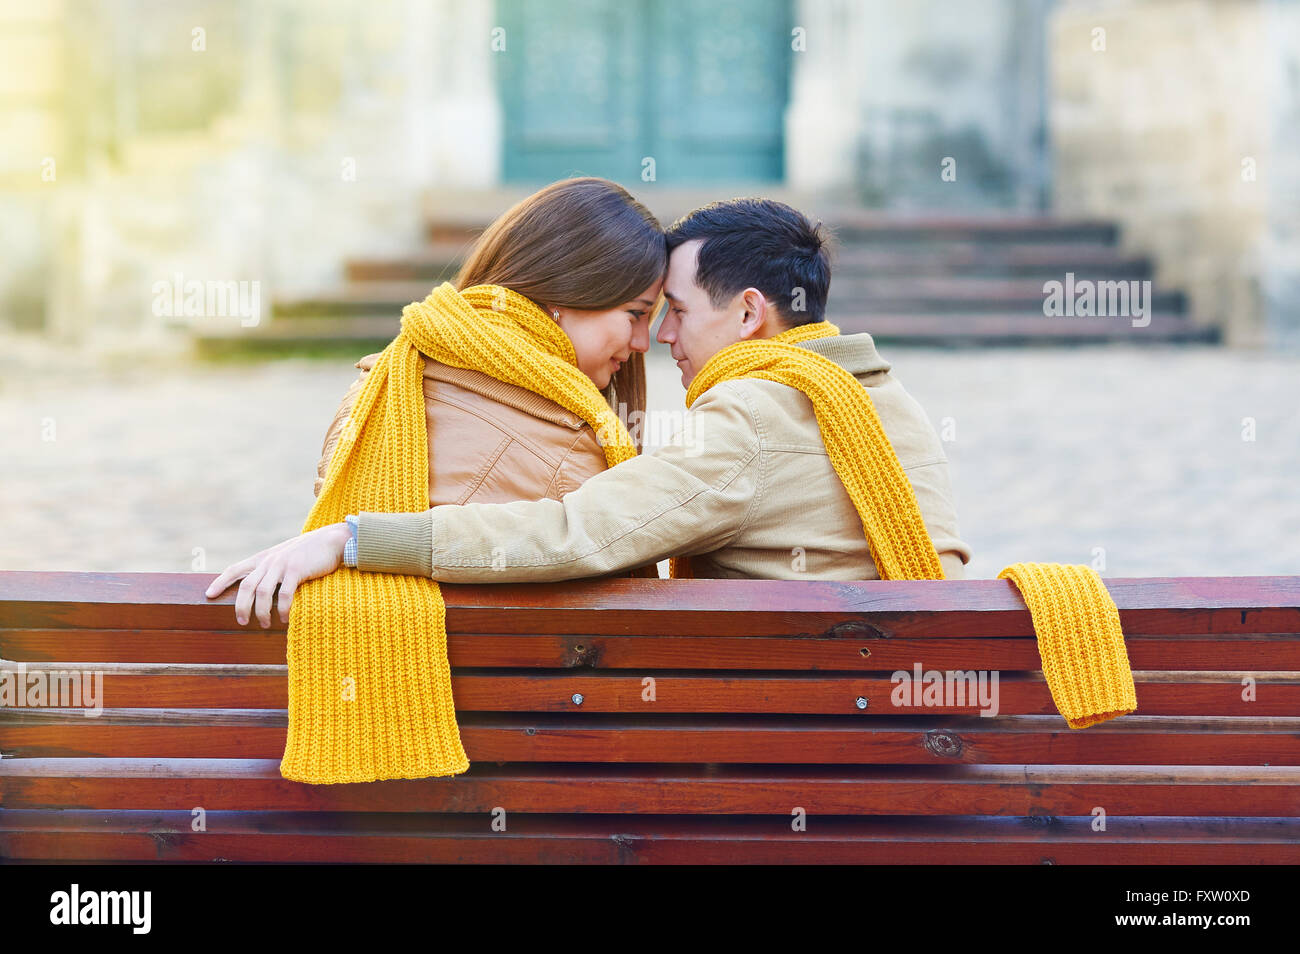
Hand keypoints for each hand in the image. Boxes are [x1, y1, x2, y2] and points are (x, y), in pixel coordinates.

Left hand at [204, 522, 351, 627]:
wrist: (332, 541)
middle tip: (241, 622)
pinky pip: (284, 594)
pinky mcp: (296, 571)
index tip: (208, 595)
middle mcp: (269, 561)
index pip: (235, 569)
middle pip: (246, 586)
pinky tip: (284, 619)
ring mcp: (282, 565)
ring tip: (264, 624)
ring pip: (262, 593)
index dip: (220, 582)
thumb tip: (261, 585)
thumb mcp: (285, 556)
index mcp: (263, 558)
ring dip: (261, 612)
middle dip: (241, 607)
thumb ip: (271, 567)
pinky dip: (282, 609)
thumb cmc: (309, 552)